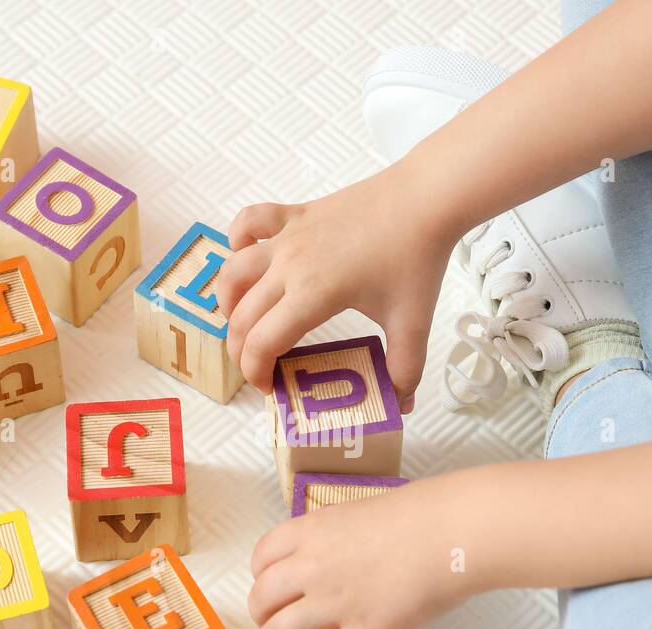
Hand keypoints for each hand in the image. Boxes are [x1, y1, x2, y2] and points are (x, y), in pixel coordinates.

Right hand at [216, 164, 460, 412]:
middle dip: (239, 351)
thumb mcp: (413, 323)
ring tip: (242, 321)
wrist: (424, 199)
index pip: (261, 343)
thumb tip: (401, 406)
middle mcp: (289, 266)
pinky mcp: (295, 215)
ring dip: (228, 302)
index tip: (268, 387)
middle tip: (257, 367)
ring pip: (232, 271)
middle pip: (241, 316)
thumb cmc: (416, 259)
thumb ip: (405, 370)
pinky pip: (249, 222)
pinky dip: (237, 240)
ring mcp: (288, 237)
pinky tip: (248, 256)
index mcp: (312, 295)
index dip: (255, 373)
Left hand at [247, 479, 466, 628]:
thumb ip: (343, 536)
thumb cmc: (421, 515)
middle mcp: (312, 568)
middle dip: (260, 615)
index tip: (268, 585)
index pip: (263, 556)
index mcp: (312, 532)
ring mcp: (334, 603)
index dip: (261, 576)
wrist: (451, 532)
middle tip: (268, 623)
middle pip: (262, 598)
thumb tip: (348, 552)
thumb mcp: (363, 512)